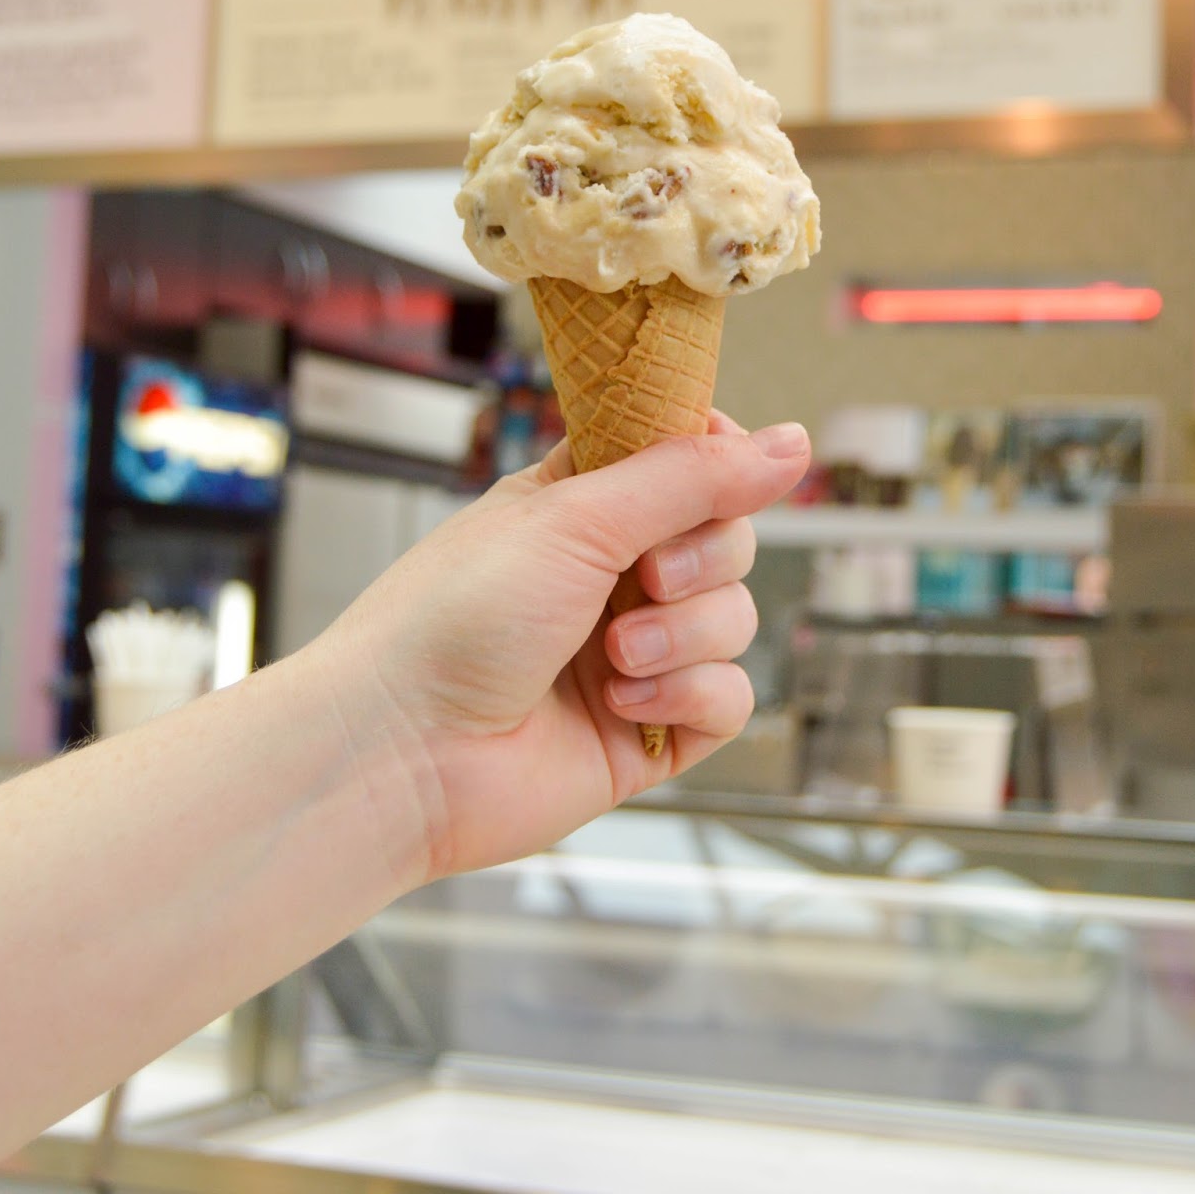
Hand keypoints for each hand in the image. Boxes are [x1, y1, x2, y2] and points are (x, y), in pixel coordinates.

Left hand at [305, 414, 809, 880]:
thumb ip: (689, 477)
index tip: (715, 470)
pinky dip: (688, 695)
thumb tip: (793, 442)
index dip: (716, 460)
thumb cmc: (452, 619)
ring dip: (685, 635)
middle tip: (642, 579)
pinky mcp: (649, 728)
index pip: (687, 456)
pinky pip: (729, 697)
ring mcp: (635, 653)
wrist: (402, 752)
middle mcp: (614, 573)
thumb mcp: (574, 519)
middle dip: (700, 560)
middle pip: (729, 539)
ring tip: (613, 657)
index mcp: (585, 503)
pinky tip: (622, 705)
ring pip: (736, 618)